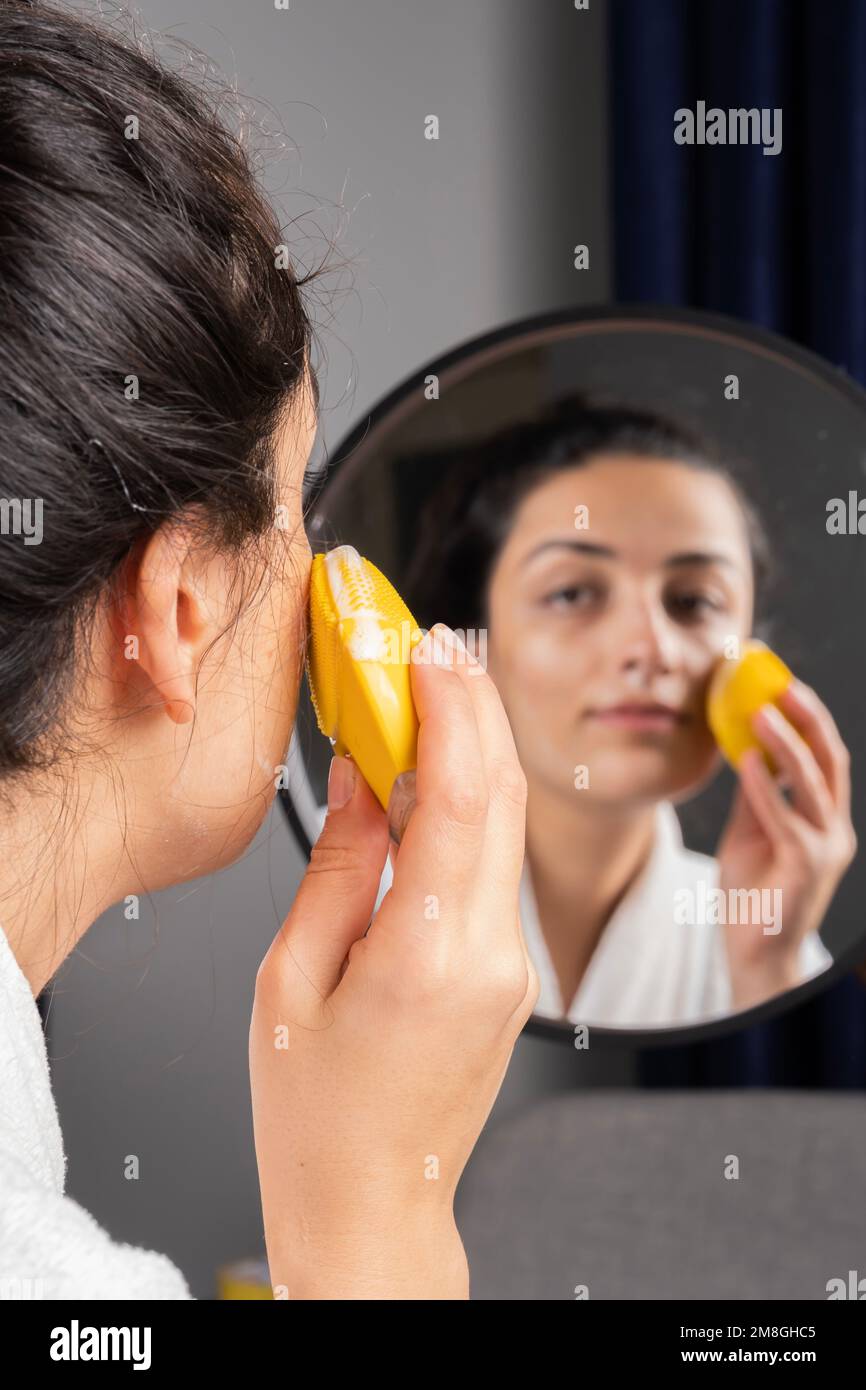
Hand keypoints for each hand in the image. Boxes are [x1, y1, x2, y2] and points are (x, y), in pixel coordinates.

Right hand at [249, 624, 538, 1299]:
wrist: (373, 1206)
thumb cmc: (317, 1117)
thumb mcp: (292, 980)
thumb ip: (339, 866)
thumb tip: (361, 778)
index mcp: (429, 954)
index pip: (465, 794)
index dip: (452, 707)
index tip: (427, 647)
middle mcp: (490, 954)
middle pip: (505, 795)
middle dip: (474, 706)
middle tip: (431, 646)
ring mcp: (511, 965)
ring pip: (508, 826)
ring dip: (476, 750)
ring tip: (429, 692)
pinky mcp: (509, 972)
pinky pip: (496, 866)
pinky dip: (471, 806)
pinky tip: (435, 776)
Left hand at [716, 678, 855, 1010]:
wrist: (753, 955)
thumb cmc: (751, 894)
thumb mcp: (750, 833)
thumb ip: (754, 795)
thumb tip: (744, 747)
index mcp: (825, 820)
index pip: (825, 758)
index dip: (808, 718)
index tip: (781, 682)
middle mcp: (834, 830)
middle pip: (830, 760)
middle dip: (809, 717)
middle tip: (780, 683)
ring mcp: (824, 849)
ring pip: (813, 784)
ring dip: (787, 744)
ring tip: (761, 711)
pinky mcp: (805, 868)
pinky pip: (785, 818)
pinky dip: (765, 786)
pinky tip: (746, 760)